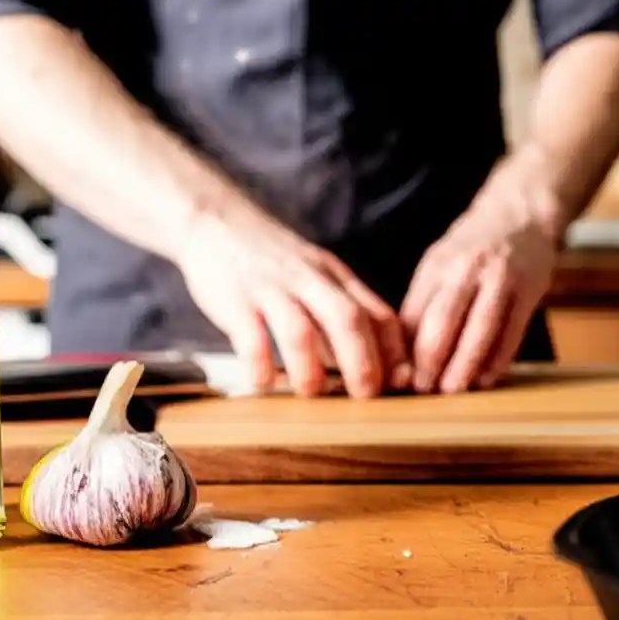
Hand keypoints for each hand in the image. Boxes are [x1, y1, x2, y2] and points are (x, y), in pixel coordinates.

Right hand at [177, 215, 409, 398]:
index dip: (394, 352)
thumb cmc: (273, 263)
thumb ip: (344, 315)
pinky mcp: (233, 299)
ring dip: (310, 369)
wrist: (216, 220)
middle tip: (367, 398)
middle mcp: (308, 280)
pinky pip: (249, 336)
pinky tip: (264, 383)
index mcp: (335, 277)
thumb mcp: (318, 277)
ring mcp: (270, 289)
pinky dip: (260, 365)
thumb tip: (377, 368)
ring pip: (299, 329)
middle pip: (347, 319)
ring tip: (312, 393)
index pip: (378, 314)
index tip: (402, 382)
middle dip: (363, 363)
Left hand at [400, 157, 562, 393]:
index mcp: (437, 266)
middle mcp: (466, 269)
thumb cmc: (471, 251)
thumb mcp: (438, 266)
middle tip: (423, 390)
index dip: (403, 350)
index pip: (413, 314)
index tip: (397, 378)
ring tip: (452, 390)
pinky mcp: (530, 290)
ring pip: (480, 330)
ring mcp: (501, 279)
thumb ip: (421, 305)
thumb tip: (401, 356)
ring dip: (464, 366)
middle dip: (430, 362)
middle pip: (443, 322)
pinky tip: (485, 379)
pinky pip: (512, 333)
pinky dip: (497, 360)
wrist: (520, 217)